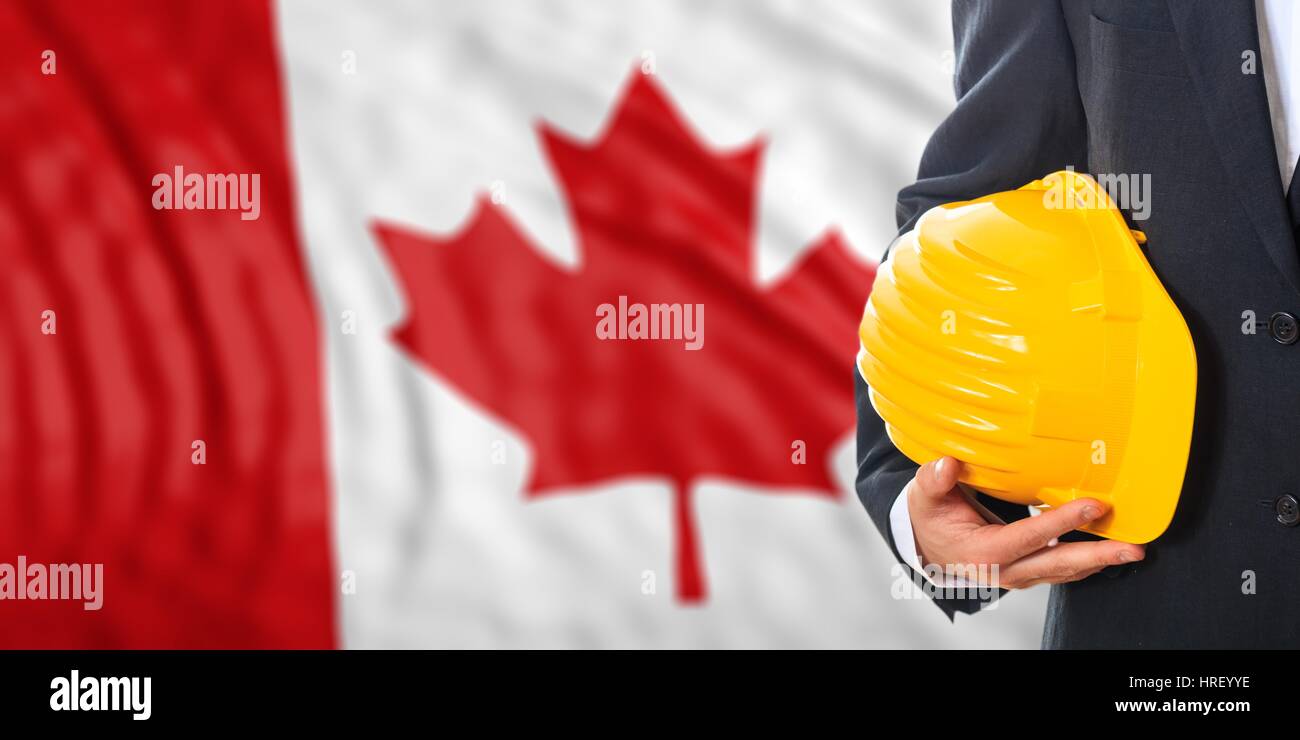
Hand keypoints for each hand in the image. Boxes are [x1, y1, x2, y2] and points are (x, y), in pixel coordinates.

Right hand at [906, 456, 1144, 587]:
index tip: (1092, 506)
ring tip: (1130, 549)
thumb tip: (947, 464)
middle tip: (1132, 547)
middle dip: (1098, 556)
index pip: (1028, 537)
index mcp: (982, 552)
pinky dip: (1088, 560)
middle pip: (1057, 564)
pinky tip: (1107, 548)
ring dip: (1100, 560)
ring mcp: (1019, 575)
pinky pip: (1062, 569)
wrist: (927, 548)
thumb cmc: (930, 519)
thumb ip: (934, 481)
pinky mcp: (1029, 572)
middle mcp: (1005, 570)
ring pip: (1065, 570)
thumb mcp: (924, 498)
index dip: (1061, 522)